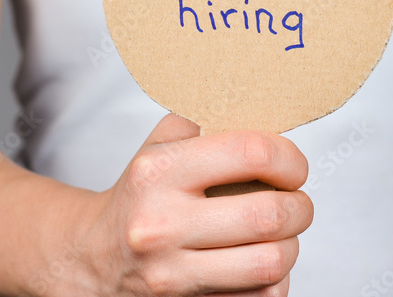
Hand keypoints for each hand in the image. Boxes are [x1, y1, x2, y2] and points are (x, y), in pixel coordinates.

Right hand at [73, 114, 313, 296]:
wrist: (92, 257)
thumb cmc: (139, 195)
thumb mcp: (157, 145)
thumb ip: (204, 119)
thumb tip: (265, 112)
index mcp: (158, 172)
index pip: (251, 153)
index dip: (289, 159)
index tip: (293, 167)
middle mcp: (161, 223)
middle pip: (270, 215)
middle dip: (300, 207)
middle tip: (296, 202)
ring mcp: (172, 274)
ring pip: (271, 263)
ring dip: (291, 246)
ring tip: (281, 234)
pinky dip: (274, 281)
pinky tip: (260, 262)